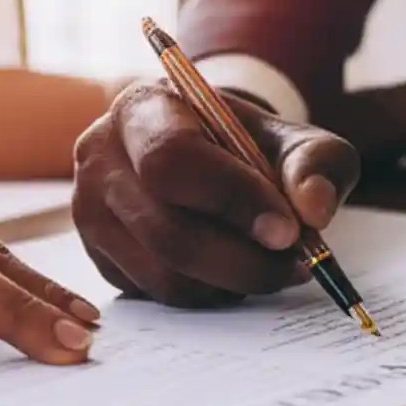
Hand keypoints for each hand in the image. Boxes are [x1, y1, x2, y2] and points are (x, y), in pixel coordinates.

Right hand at [72, 80, 359, 306]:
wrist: (202, 155)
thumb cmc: (245, 145)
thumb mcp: (290, 140)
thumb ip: (315, 164)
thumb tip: (313, 209)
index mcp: (142, 108)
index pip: (173, 159)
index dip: (232, 200)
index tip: (288, 231)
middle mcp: (100, 157)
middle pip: (166, 231)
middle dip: (242, 261)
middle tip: (292, 264)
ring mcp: (89, 213)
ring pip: (164, 275)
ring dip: (230, 284)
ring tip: (267, 266)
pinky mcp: (99, 259)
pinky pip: (156, 296)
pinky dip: (207, 295)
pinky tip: (231, 271)